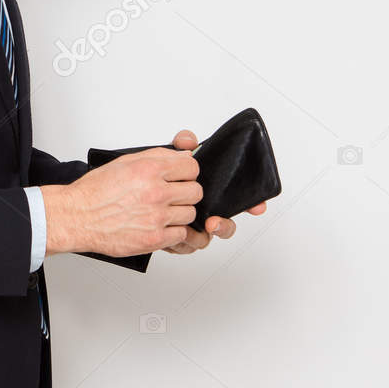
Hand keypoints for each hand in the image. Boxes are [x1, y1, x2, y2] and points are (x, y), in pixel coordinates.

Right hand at [42, 144, 202, 257]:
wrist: (77, 217)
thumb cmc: (95, 192)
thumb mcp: (124, 162)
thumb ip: (158, 156)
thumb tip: (183, 154)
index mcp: (149, 170)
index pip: (191, 167)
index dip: (187, 172)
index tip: (181, 176)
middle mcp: (155, 192)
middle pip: (195, 191)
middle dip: (185, 192)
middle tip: (172, 195)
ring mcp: (156, 217)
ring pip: (190, 213)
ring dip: (179, 213)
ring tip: (162, 212)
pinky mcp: (154, 239)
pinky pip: (181, 234)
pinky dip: (173, 231)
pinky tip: (159, 225)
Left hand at [158, 128, 268, 254]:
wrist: (130, 198)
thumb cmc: (154, 179)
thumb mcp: (167, 155)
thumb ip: (181, 145)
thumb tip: (189, 141)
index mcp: (208, 191)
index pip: (236, 198)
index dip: (252, 203)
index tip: (257, 206)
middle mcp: (205, 211)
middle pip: (225, 224)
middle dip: (223, 225)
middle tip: (213, 222)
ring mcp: (193, 227)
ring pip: (205, 239)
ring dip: (199, 237)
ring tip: (188, 231)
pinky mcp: (178, 239)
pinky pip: (186, 247)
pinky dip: (181, 243)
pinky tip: (174, 237)